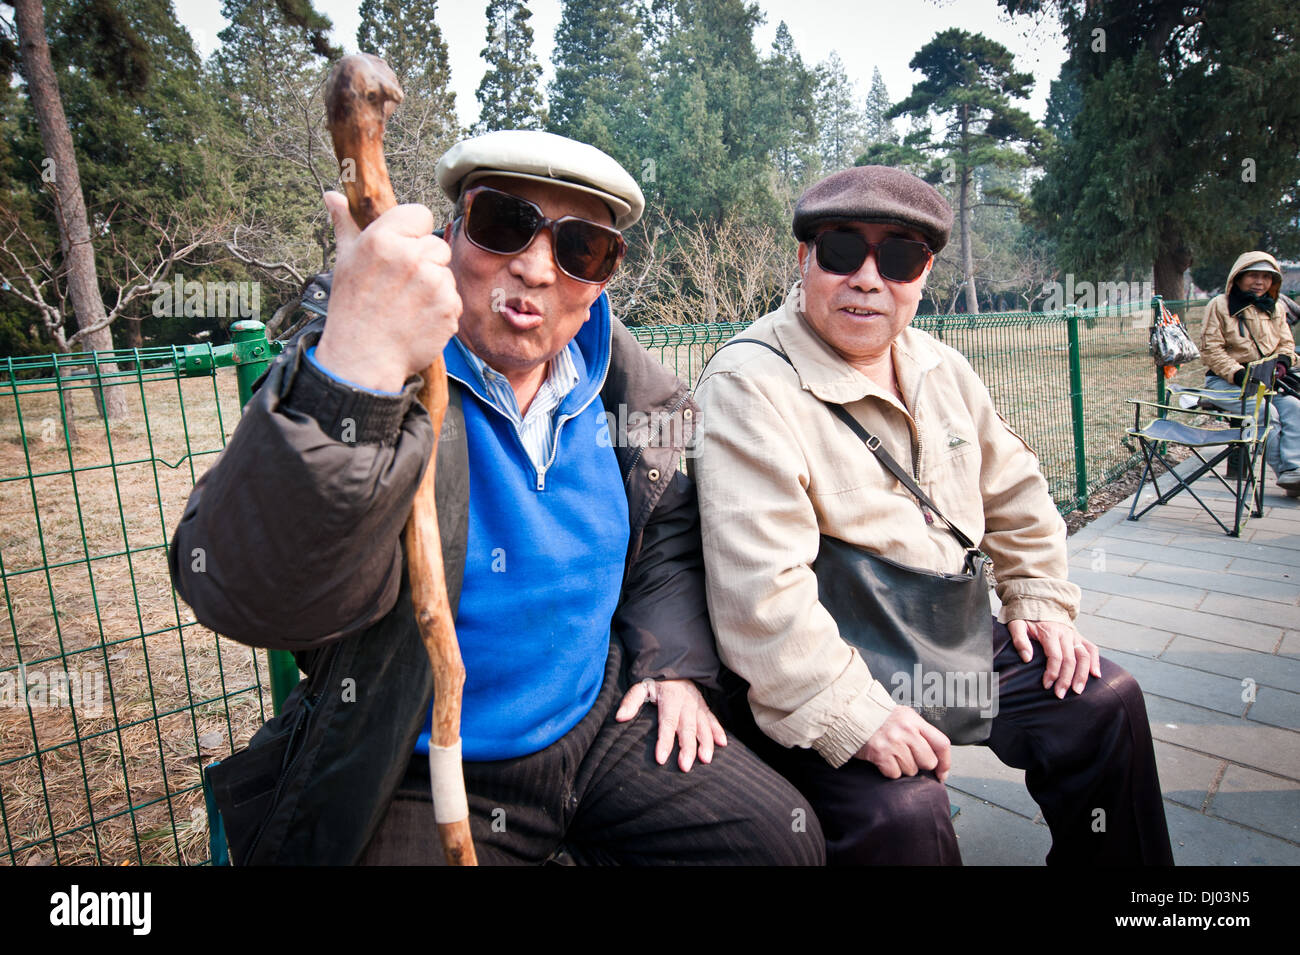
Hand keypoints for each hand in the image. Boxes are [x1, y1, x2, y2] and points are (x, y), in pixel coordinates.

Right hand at [314, 191, 461, 391]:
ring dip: (434, 287)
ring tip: (408, 305)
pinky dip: (441, 310)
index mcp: (383, 239)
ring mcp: (433, 283)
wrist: (361, 359)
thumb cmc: (352, 309)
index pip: (421, 213)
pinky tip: (418, 320)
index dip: (414, 232)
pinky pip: (454, 299)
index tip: (403, 249)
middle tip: (401, 286)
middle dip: (425, 262)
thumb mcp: (345, 261)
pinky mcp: (449, 308)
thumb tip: (333, 195)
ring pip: (446, 273)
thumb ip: (346, 224)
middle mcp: (411, 256)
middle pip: (437, 244)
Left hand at [615, 678, 727, 771]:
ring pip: (703, 726)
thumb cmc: (656, 683)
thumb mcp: (641, 686)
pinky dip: (719, 731)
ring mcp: (697, 705)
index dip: (664, 741)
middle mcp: (686, 703)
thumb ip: (631, 701)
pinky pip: (713, 720)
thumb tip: (620, 717)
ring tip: (705, 760)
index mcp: (670, 698)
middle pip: (687, 727)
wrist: (676, 667)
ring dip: (706, 743)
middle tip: (685, 766)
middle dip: (687, 748)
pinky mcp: (704, 708)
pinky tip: (723, 744)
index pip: (667, 722)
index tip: (661, 758)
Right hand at [853, 706, 950, 781]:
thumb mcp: (903, 716)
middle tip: (908, 756)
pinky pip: (895, 774)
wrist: (852, 714)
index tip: (941, 773)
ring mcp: (893, 743)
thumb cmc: (879, 717)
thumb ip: (920, 732)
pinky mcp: (880, 754)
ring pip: (911, 770)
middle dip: (920, 764)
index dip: (945, 762)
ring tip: (892, 754)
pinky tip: (883, 758)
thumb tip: (935, 756)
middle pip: (928, 761)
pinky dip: (889, 770)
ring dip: (902, 767)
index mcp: (915, 721)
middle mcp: (906, 731)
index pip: (941, 744)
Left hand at [1008, 618, 1100, 698]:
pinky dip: (1096, 661)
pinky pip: (1092, 649)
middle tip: (1060, 695)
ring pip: (1084, 656)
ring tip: (1078, 690)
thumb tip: (1027, 658)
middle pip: (1071, 660)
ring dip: (1082, 675)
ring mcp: (1074, 635)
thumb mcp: (1017, 625)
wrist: (1038, 603)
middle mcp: (1066, 634)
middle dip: (1066, 679)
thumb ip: (1020, 640)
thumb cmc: (1026, 617)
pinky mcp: (1079, 637)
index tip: (1046, 685)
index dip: (1052, 672)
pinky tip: (1096, 675)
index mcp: (1050, 632)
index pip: (1055, 656)